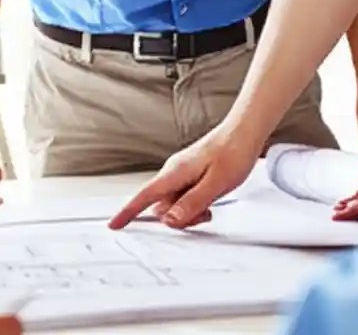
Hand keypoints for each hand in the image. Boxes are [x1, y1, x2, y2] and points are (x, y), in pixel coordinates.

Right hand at [109, 121, 261, 229]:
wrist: (244, 132)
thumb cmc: (233, 152)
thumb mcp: (216, 183)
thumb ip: (192, 203)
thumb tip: (169, 219)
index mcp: (175, 173)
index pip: (145, 196)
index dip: (128, 212)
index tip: (114, 224)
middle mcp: (173, 173)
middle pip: (161, 206)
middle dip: (177, 218)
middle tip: (204, 213)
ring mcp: (181, 174)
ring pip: (173, 204)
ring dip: (189, 212)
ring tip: (211, 203)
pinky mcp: (189, 175)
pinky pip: (183, 197)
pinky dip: (194, 204)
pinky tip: (210, 197)